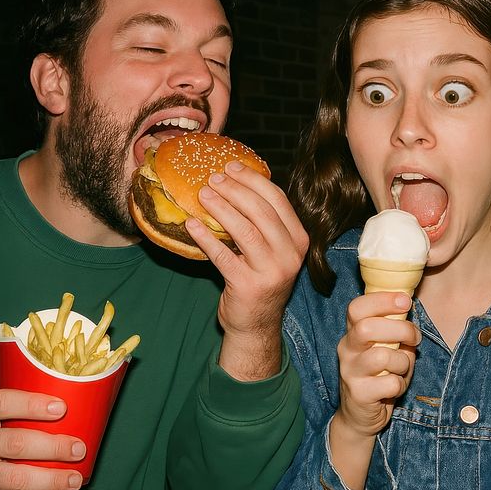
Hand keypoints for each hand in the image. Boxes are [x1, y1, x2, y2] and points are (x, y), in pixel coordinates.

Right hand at [0, 389, 85, 489]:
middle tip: (79, 449)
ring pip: (17, 480)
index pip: (0, 403)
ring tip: (75, 479)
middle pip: (16, 444)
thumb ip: (10, 408)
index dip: (32, 405)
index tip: (61, 407)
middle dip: (54, 448)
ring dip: (52, 481)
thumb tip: (68, 405)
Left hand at [185, 161, 308, 380]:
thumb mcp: (273, 249)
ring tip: (202, 194)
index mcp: (299, 240)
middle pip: (262, 212)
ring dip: (220, 208)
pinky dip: (205, 237)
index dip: (253, 180)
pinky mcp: (248, 286)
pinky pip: (222, 255)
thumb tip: (237, 182)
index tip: (232, 166)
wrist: (257, 323)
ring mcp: (271, 271)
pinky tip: (191, 224)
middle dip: (235, 190)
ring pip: (244, 230)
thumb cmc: (261, 279)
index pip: (278, 200)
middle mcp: (290, 254)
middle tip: (213, 179)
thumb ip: (264, 222)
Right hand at [329, 292, 419, 489]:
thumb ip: (395, 330)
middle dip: (400, 329)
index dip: (382, 300)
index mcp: (353, 333)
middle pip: (366, 327)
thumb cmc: (379, 374)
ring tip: (402, 368)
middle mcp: (347, 349)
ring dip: (403, 362)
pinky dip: (400, 384)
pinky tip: (395, 387)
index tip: (405, 301)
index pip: (357, 308)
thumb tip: (410, 308)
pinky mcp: (358, 394)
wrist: (360, 415)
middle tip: (415, 338)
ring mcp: (350, 372)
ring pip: (382, 357)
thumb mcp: (386, 347)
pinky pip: (389, 383)